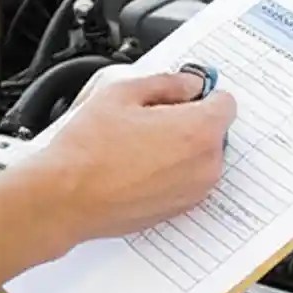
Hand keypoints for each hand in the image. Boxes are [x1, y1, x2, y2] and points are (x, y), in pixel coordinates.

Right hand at [22, 71, 235, 250]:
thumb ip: (167, 82)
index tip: (182, 95)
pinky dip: (172, 172)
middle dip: (190, 121)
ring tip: (138, 146)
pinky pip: (187, 180)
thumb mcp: (123, 93)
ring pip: (201, 157)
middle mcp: (205, 165)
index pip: (226, 102)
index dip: (202, 94)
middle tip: (150, 119)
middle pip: (214, 130)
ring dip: (182, 148)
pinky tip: (137, 168)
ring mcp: (194, 191)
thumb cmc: (89, 150)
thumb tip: (189, 83)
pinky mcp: (179, 210)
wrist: (66, 200)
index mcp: (198, 131)